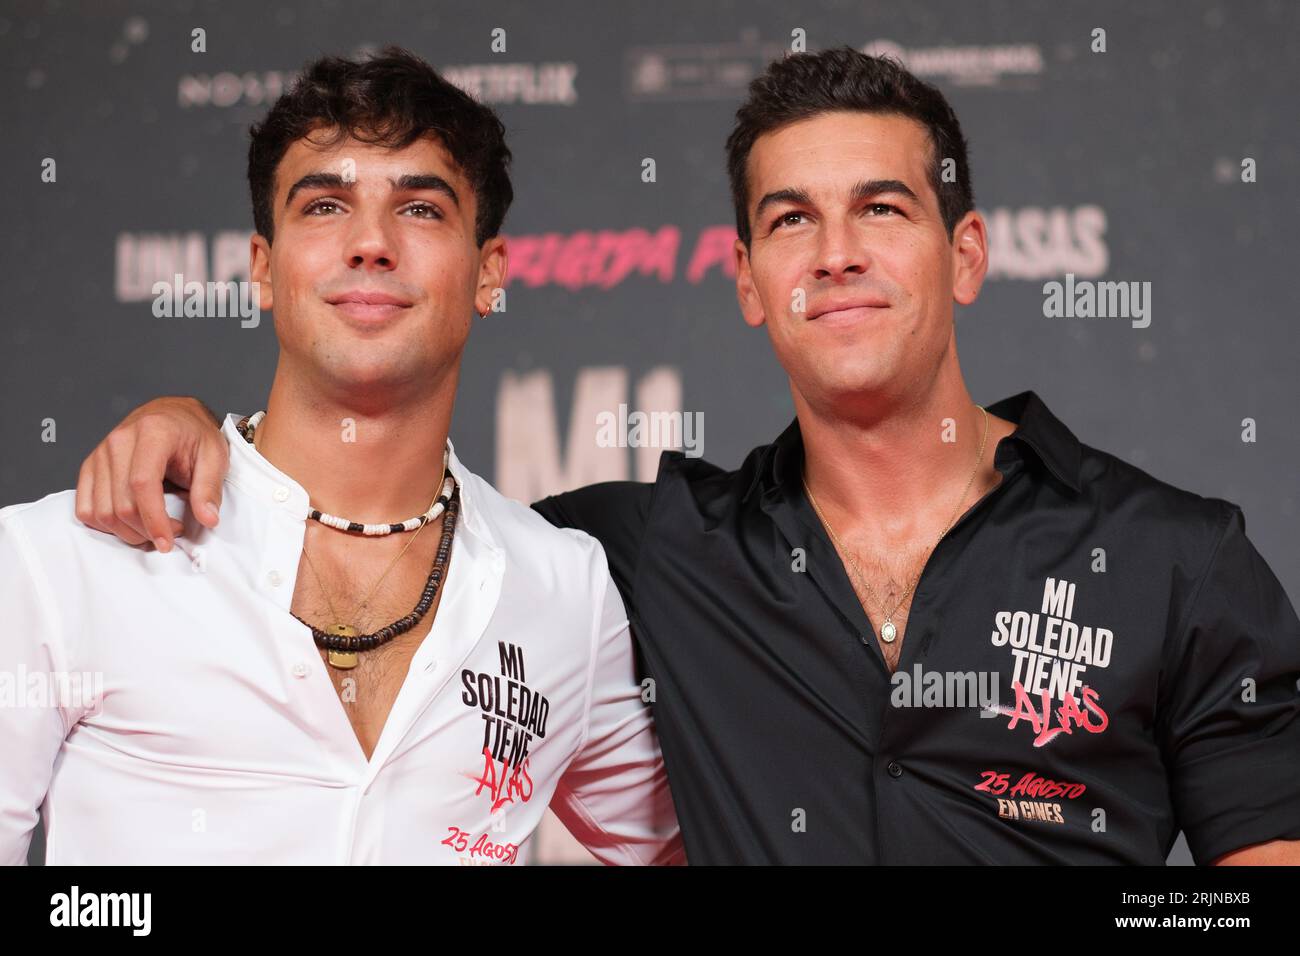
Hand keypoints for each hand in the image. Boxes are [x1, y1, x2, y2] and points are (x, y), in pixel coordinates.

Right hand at [74, 397, 227, 551]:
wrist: (174, 416)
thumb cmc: (194, 434)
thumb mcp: (215, 456)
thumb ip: (209, 488)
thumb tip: (208, 519)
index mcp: (152, 432)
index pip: (142, 484)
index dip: (154, 519)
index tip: (168, 541)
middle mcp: (119, 440)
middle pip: (120, 503)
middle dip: (145, 530)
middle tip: (172, 533)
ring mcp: (100, 453)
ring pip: (100, 511)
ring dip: (127, 532)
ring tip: (154, 528)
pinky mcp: (90, 466)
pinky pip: (85, 507)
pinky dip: (105, 525)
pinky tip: (130, 524)